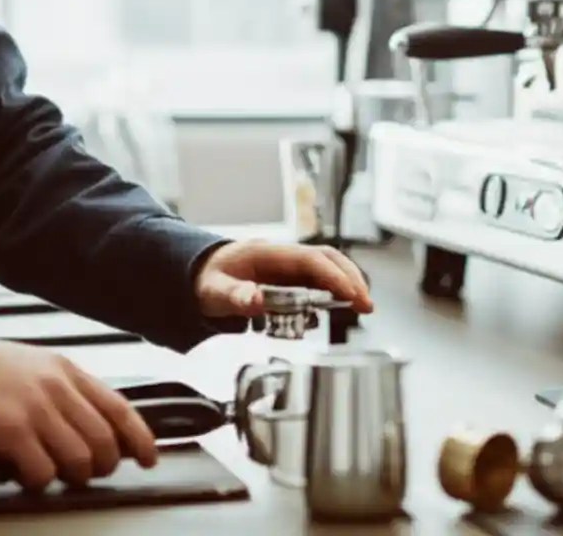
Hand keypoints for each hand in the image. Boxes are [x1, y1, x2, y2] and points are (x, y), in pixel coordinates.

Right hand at [0, 341, 156, 490]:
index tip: (150, 455)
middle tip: (97, 472)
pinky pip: (43, 469)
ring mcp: (36, 409)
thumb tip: (100, 426)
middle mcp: (58, 388)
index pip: (119, 406)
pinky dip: (43, 481)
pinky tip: (32, 476)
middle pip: (103, 437)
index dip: (140, 436)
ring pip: (80, 456)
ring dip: (77, 475)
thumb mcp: (41, 368)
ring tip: (66, 476)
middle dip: (106, 463)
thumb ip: (70, 391)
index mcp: (69, 371)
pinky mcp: (11, 431)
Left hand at [194, 241, 372, 317]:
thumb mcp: (213, 291)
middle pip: (328, 258)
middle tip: (366, 304)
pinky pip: (317, 280)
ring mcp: (286, 266)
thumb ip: (235, 297)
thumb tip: (257, 301)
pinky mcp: (288, 277)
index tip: (352, 295)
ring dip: (346, 283)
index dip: (335, 276)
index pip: (311, 260)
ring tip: (360, 305)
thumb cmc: (205, 280)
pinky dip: (332, 292)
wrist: (196, 274)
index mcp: (267, 254)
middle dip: (351, 278)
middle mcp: (282, 256)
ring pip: (326, 267)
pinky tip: (336, 308)